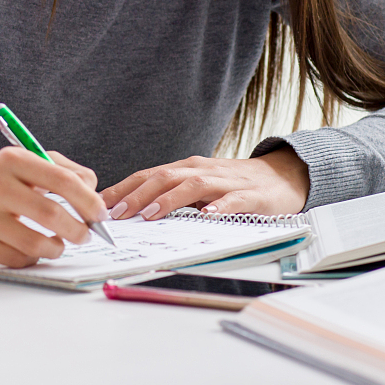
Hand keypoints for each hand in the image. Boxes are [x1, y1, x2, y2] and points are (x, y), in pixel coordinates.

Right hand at [0, 146, 105, 265]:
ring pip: (35, 243)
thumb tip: (93, 190)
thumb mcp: (27, 161)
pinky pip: (16, 259)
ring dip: (57, 248)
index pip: (62, 180)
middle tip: (85, 234)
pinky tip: (33, 248)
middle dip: (78, 229)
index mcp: (12, 160)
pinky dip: (33, 257)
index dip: (88, 201)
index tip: (100, 214)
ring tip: (60, 244)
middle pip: (51, 214)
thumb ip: (64, 169)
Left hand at [103, 146, 309, 220]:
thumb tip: (134, 212)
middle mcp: (203, 170)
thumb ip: (172, 195)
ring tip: (151, 213)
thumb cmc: (235, 185)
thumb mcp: (200, 187)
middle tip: (117, 213)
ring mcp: (227, 182)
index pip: (149, 175)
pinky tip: (207, 215)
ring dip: (170, 199)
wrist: (283, 176)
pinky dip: (220, 207)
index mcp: (187, 169)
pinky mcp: (252, 196)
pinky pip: (234, 200)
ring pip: (194, 185)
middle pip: (166, 177)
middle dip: (138, 195)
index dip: (125, 188)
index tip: (101, 203)